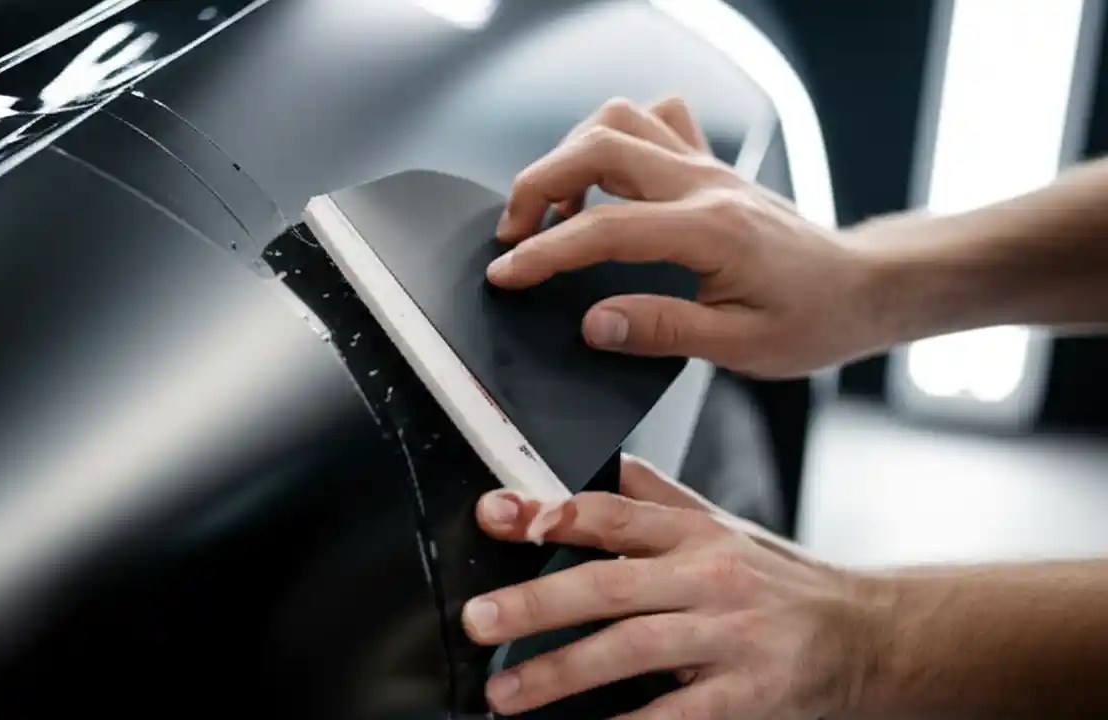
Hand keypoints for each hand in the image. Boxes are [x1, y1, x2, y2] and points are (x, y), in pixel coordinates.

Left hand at [461, 454, 882, 718]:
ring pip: (634, 647)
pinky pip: (680, 713)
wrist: (868, 634)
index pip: (613, 512)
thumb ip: (656, 496)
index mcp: (695, 532)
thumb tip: (600, 462)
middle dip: (539, 602)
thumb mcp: (720, 525)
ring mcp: (730, 636)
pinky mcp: (748, 693)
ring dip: (562, 671)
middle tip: (479, 619)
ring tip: (505, 692)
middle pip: (611, 582)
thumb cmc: (778, 580)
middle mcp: (709, 576)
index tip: (497, 515)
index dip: (550, 512)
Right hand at [487, 97, 884, 378]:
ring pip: (621, 119)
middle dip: (538, 184)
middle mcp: (705, 185)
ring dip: (571, 153)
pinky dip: (618, 137)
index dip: (544, 252)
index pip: (605, 229)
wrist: (861, 288)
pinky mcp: (710, 166)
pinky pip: (657, 119)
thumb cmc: (812, 320)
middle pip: (599, 147)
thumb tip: (595, 324)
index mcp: (710, 231)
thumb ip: (662, 330)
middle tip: (514, 233)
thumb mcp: (740, 346)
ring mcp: (708, 167)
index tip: (507, 272)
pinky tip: (607, 180)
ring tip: (553, 206)